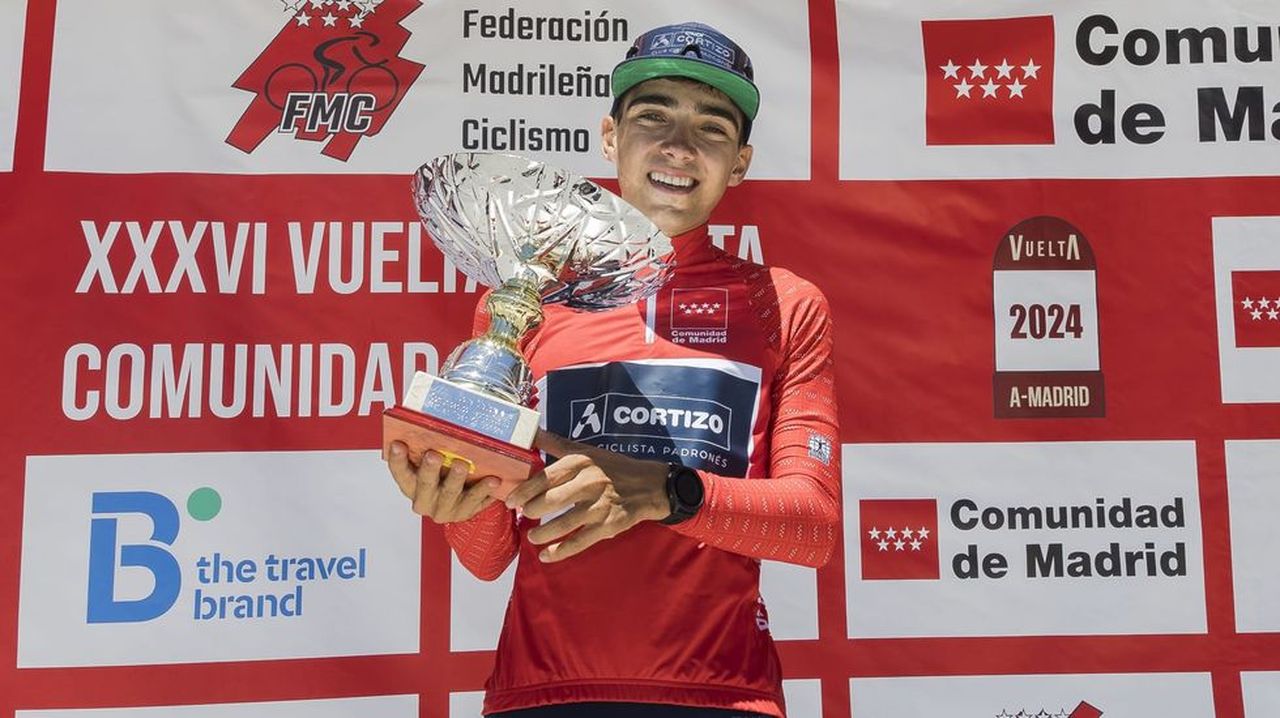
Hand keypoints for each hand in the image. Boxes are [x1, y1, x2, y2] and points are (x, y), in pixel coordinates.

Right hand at [386, 441, 501, 522]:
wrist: (461, 501)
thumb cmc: (442, 475)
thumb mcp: (430, 463)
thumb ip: (427, 447)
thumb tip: (431, 421)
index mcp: (411, 485)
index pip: (400, 473)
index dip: (397, 460)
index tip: (398, 444)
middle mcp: (426, 500)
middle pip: (425, 485)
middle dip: (429, 470)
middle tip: (434, 455)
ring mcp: (446, 509)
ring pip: (451, 495)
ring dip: (456, 479)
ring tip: (462, 465)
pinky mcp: (466, 512)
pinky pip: (476, 502)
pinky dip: (484, 490)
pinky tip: (492, 480)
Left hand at [506, 430, 669, 562]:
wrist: (650, 486)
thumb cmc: (613, 467)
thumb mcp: (586, 451)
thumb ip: (555, 444)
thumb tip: (530, 431)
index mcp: (581, 462)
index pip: (545, 477)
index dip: (524, 491)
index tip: (509, 501)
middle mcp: (589, 483)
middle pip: (551, 501)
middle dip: (531, 512)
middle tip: (523, 516)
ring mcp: (599, 506)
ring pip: (563, 524)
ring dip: (542, 534)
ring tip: (532, 537)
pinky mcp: (609, 525)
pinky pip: (580, 541)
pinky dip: (561, 551)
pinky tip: (546, 556)